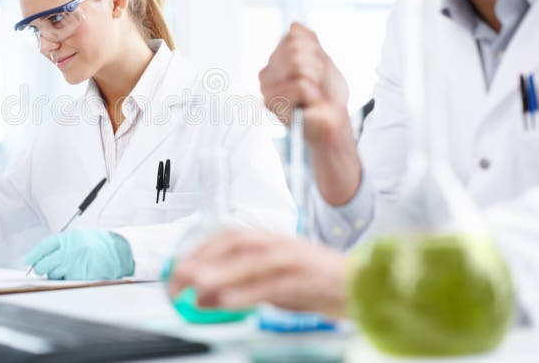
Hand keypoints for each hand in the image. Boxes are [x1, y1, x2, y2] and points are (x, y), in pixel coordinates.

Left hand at [23, 229, 134, 279]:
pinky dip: (66, 280)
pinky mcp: (79, 277)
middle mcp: (68, 251)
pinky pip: (64, 281)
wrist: (118, 251)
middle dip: (42, 268)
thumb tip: (42, 255)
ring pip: (53, 275)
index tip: (28, 260)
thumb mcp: (78, 237)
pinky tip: (75, 274)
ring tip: (68, 268)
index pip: (44, 247)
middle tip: (44, 268)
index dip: (34, 255)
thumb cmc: (99, 244)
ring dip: (56, 274)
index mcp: (67, 238)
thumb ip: (61, 244)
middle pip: (44, 264)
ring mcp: (73, 265)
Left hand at [167, 229, 347, 317]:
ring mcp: (293, 260)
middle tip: (178, 280)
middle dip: (202, 260)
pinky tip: (227, 302)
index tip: (176, 268)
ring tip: (195, 286)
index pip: (227, 237)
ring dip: (220, 274)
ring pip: (251, 262)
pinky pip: (271, 285)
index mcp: (270, 240)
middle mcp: (279, 244)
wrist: (362, 286)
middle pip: (234, 244)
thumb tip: (199, 297)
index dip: (199, 250)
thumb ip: (236, 289)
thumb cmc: (314, 283)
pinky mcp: (306, 279)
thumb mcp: (270, 286)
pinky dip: (246, 293)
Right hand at [259, 23, 348, 144]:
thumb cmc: (327, 95)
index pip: (294, 36)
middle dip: (316, 66)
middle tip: (317, 85)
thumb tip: (294, 25)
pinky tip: (308, 105)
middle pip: (295, 49)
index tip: (317, 71)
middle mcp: (266, 72)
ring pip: (298, 65)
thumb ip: (308, 41)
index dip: (315, 52)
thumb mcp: (322, 60)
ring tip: (313, 95)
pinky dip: (313, 95)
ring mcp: (266, 88)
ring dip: (315, 81)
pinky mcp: (271, 103)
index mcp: (276, 60)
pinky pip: (300, 85)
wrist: (332, 121)